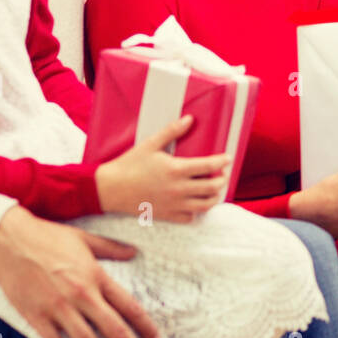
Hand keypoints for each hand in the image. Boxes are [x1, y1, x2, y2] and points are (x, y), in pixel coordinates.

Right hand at [0, 206, 161, 337]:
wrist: (9, 240)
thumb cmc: (47, 237)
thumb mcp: (85, 238)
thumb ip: (111, 248)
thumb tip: (134, 252)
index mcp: (96, 276)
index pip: (128, 306)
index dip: (145, 326)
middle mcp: (82, 295)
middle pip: (114, 330)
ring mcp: (59, 308)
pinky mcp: (37, 317)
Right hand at [94, 115, 231, 223]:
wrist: (110, 189)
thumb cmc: (129, 165)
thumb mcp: (150, 144)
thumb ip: (172, 131)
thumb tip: (190, 119)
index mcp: (176, 170)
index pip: (209, 166)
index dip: (222, 162)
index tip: (227, 158)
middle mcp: (178, 189)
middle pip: (212, 187)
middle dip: (221, 180)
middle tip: (221, 174)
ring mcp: (174, 205)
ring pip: (205, 205)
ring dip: (213, 196)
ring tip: (213, 189)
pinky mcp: (167, 216)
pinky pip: (190, 217)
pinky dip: (196, 211)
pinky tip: (195, 202)